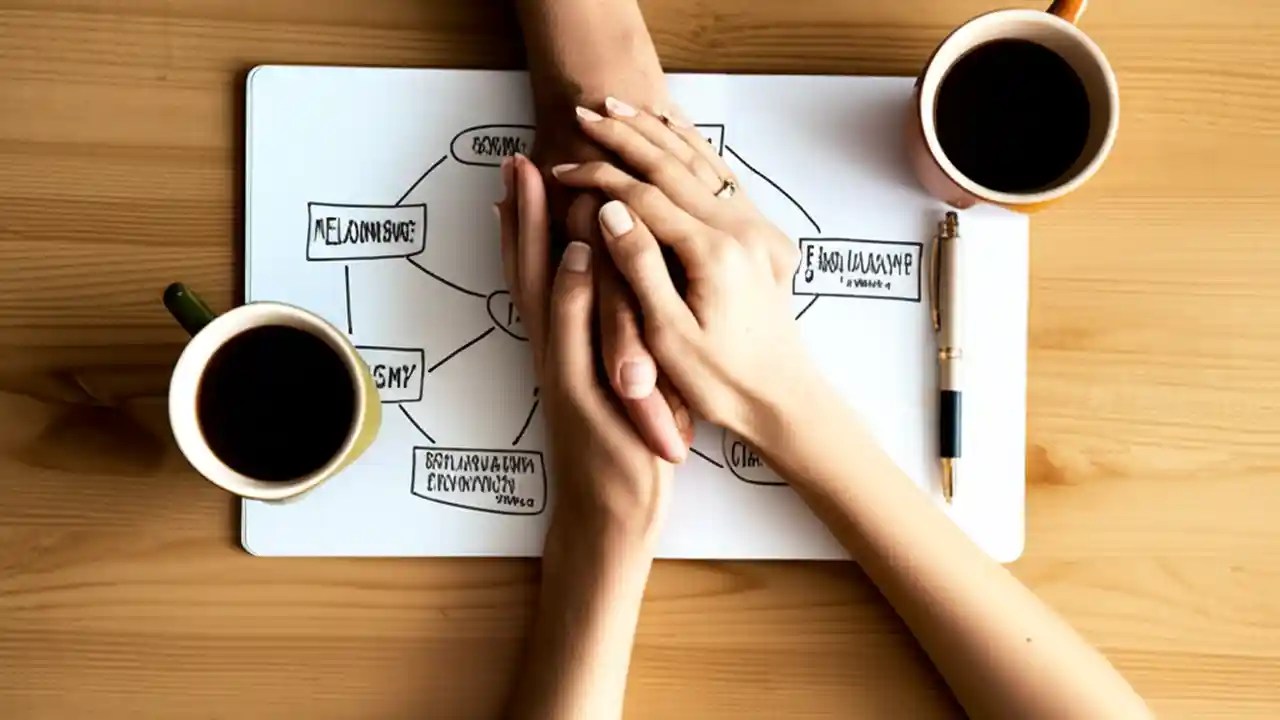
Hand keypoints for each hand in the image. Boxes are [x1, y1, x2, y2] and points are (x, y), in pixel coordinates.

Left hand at [497, 153, 672, 548]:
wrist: (608, 522)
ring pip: (539, 288)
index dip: (539, 214)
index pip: (547, 264)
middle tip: (517, 161)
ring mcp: (563, 361)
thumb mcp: (599, 386)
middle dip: (527, 214)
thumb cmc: (615, 467)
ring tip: (519, 197)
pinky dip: (546, 281)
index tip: (535, 163)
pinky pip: (553, 314)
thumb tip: (578, 253)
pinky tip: (557, 268)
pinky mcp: (576, 377)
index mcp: (563, 341)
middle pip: (534, 266)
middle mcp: (554, 345)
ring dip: (529, 240)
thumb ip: (583, 320)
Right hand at [550, 103, 818, 445]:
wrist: (784, 402)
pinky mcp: (762, 237)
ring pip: (702, 163)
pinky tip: (676, 133)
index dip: (600, 178)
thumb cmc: (722, 383)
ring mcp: (755, 230)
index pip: (645, 197)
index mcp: (713, 254)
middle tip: (586, 112)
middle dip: (626, 137)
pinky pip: (724, 178)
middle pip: (674, 166)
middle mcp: (740, 231)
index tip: (563, 168)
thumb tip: (609, 211)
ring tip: (623, 107)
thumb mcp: (669, 335)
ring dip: (659, 133)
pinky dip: (696, 149)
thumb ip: (640, 267)